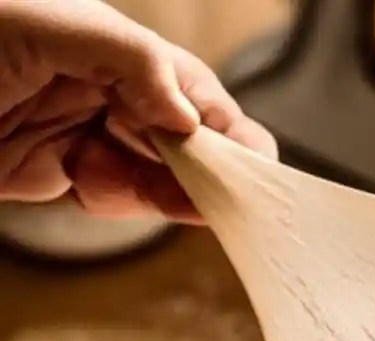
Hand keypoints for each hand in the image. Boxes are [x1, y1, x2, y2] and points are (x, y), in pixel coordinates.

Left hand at [0, 0, 276, 221]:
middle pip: (182, 137)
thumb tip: (191, 115)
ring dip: (169, 191)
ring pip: (151, 171)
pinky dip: (122, 199)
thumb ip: (130, 60)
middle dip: (208, 169)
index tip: (252, 167)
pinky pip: (107, 191)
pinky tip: (111, 192)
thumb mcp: (48, 26)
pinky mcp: (49, 170)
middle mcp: (104, 89)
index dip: (226, 128)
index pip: (193, 90)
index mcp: (114, 49)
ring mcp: (77, 130)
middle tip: (230, 202)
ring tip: (186, 206)